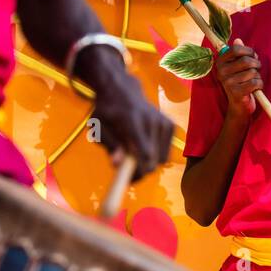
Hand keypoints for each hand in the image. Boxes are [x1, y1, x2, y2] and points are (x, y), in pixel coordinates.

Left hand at [87, 59, 174, 179]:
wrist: (123, 90)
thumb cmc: (107, 111)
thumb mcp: (100, 127)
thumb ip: (109, 145)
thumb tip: (117, 164)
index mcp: (133, 121)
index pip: (145, 154)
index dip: (138, 172)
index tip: (127, 179)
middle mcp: (153, 121)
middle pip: (153, 161)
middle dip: (141, 170)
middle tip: (127, 168)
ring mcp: (164, 122)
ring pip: (161, 160)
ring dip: (148, 161)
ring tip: (134, 152)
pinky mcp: (170, 125)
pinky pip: (166, 153)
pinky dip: (156, 154)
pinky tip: (144, 143)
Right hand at [212, 38, 261, 121]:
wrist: (239, 106)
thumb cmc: (240, 83)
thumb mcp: (237, 67)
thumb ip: (238, 53)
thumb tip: (238, 40)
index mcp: (220, 63)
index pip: (236, 49)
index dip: (249, 51)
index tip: (253, 56)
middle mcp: (221, 72)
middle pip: (246, 60)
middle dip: (256, 64)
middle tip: (257, 69)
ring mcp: (228, 83)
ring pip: (252, 72)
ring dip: (258, 76)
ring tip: (253, 81)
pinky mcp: (236, 92)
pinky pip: (255, 82)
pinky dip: (259, 84)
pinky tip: (255, 88)